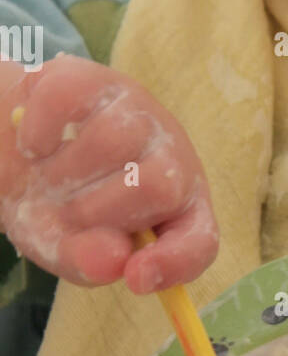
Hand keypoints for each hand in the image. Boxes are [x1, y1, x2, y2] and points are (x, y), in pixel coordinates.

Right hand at [0, 54, 218, 292]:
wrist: (7, 152)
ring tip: (48, 179)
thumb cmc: (51, 206)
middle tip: (65, 213)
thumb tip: (114, 262)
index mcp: (178, 208)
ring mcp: (135, 109)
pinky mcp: (92, 78)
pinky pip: (68, 102)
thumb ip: (89, 260)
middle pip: (159, 187)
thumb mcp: (64, 246)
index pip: (200, 240)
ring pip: (114, 141)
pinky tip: (36, 147)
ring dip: (64, 173)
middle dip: (98, 212)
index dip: (176, 261)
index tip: (136, 277)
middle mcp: (170, 153)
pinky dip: (40, 133)